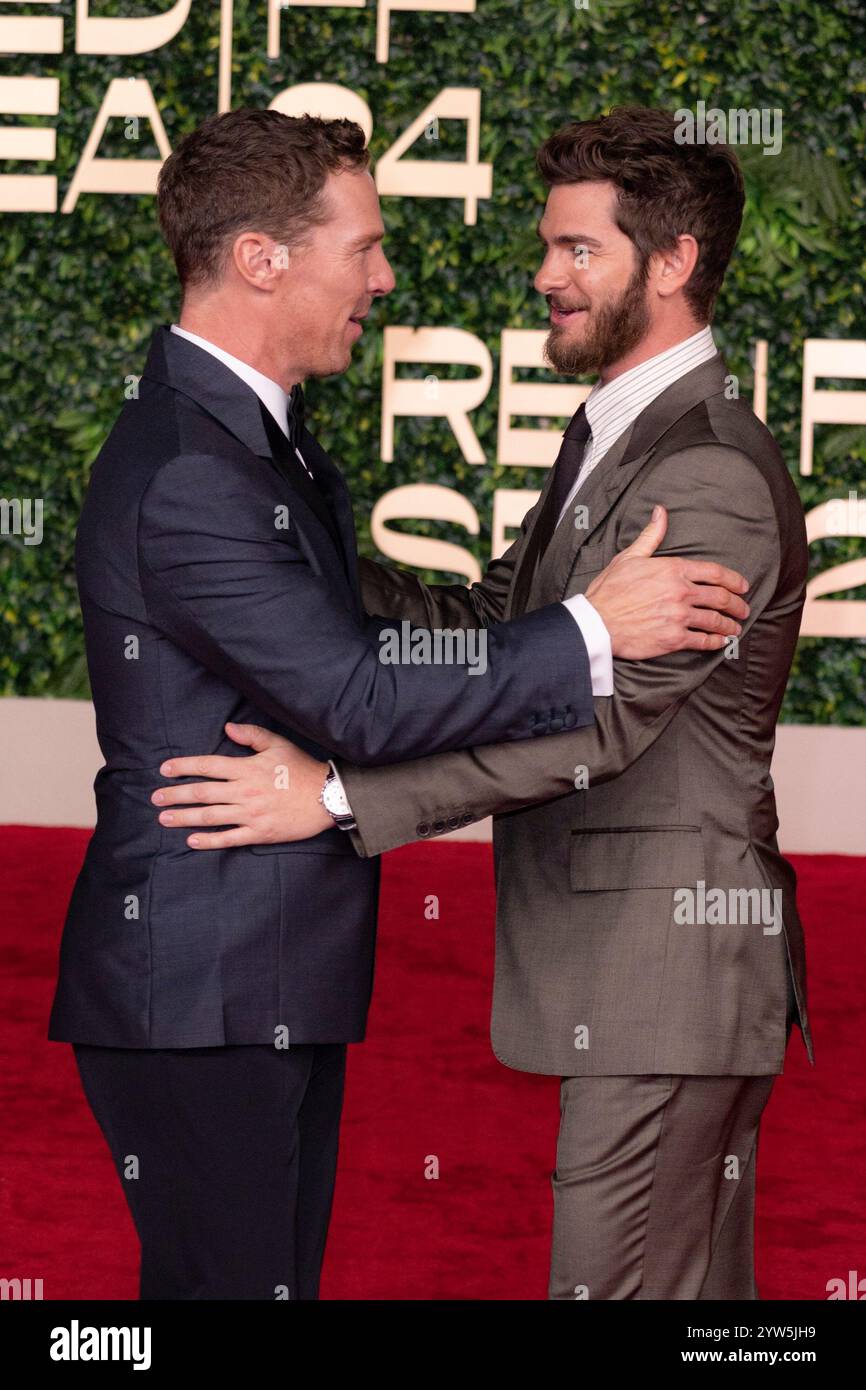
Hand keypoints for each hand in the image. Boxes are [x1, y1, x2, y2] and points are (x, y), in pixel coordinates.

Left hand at [151, 723, 330, 848]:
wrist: (327, 797)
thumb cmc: (302, 769)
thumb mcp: (278, 745)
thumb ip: (251, 735)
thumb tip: (227, 728)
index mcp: (247, 768)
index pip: (207, 766)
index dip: (184, 767)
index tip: (165, 770)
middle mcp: (244, 791)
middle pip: (202, 793)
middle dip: (175, 795)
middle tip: (155, 798)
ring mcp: (251, 814)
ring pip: (210, 816)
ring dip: (184, 817)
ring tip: (164, 818)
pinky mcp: (259, 832)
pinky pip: (229, 838)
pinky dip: (209, 840)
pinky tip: (192, 840)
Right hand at [585, 505, 749, 658]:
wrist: (596, 622)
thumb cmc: (610, 590)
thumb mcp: (630, 557)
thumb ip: (652, 536)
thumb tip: (661, 512)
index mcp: (673, 570)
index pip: (715, 573)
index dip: (734, 580)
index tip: (743, 587)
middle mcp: (681, 593)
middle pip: (721, 598)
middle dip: (737, 605)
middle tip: (744, 610)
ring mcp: (679, 617)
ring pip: (715, 621)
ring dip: (730, 625)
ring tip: (735, 628)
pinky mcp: (673, 639)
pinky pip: (702, 641)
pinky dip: (716, 642)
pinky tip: (721, 642)